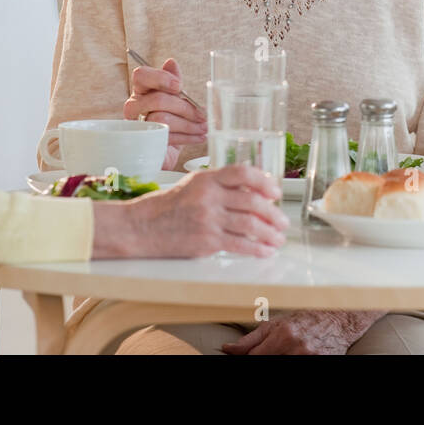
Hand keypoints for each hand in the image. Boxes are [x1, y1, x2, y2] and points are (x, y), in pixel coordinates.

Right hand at [93, 163, 287, 258]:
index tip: (276, 192)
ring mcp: (208, 219)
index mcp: (207, 178)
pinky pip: (239, 244)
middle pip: (252, 202)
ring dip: (270, 233)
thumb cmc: (168, 206)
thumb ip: (220, 185)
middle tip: (283, 222)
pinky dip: (257, 249)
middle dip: (273, 214)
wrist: (140, 227)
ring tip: (279, 238)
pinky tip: (265, 251)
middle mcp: (209, 196)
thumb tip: (253, 192)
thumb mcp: (193, 185)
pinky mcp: (205, 240)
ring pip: (250, 224)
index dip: (263, 182)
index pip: (242, 173)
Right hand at [124, 58, 206, 168]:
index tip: (179, 86)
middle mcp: (134, 107)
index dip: (160, 78)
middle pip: (157, 100)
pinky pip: (166, 137)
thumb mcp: (175, 98)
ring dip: (189, 124)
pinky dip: (187, 137)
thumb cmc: (170, 120)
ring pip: (162, 118)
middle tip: (202, 114)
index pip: (141, 75)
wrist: (166, 150)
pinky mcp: (144, 144)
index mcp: (141, 91)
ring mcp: (136, 126)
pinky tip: (199, 136)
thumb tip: (170, 62)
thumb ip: (173, 80)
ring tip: (204, 127)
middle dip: (184, 107)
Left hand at [222, 309, 383, 354]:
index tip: (249, 357)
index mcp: (282, 336)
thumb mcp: (276, 324)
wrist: (339, 320)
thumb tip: (228, 349)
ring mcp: (309, 358)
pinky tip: (294, 355)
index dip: (248, 359)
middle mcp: (296, 348)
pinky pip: (299, 368)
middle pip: (268, 363)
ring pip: (282, 365)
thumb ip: (251, 339)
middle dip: (266, 359)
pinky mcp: (320, 364)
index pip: (255, 358)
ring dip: (280, 359)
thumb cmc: (305, 320)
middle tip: (272, 352)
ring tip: (284, 352)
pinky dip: (294, 362)